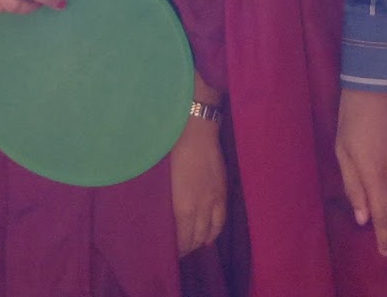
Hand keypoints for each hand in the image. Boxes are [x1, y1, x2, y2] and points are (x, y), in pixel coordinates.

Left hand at [169, 115, 226, 255]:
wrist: (196, 134)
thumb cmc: (172, 154)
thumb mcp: (165, 184)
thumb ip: (167, 204)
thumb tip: (165, 220)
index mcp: (182, 208)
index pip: (182, 240)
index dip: (176, 250)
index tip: (168, 252)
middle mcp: (200, 209)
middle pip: (195, 239)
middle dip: (187, 248)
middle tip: (178, 251)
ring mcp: (214, 202)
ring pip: (209, 233)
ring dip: (200, 242)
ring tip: (191, 245)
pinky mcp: (222, 194)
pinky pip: (221, 221)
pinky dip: (214, 232)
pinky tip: (208, 237)